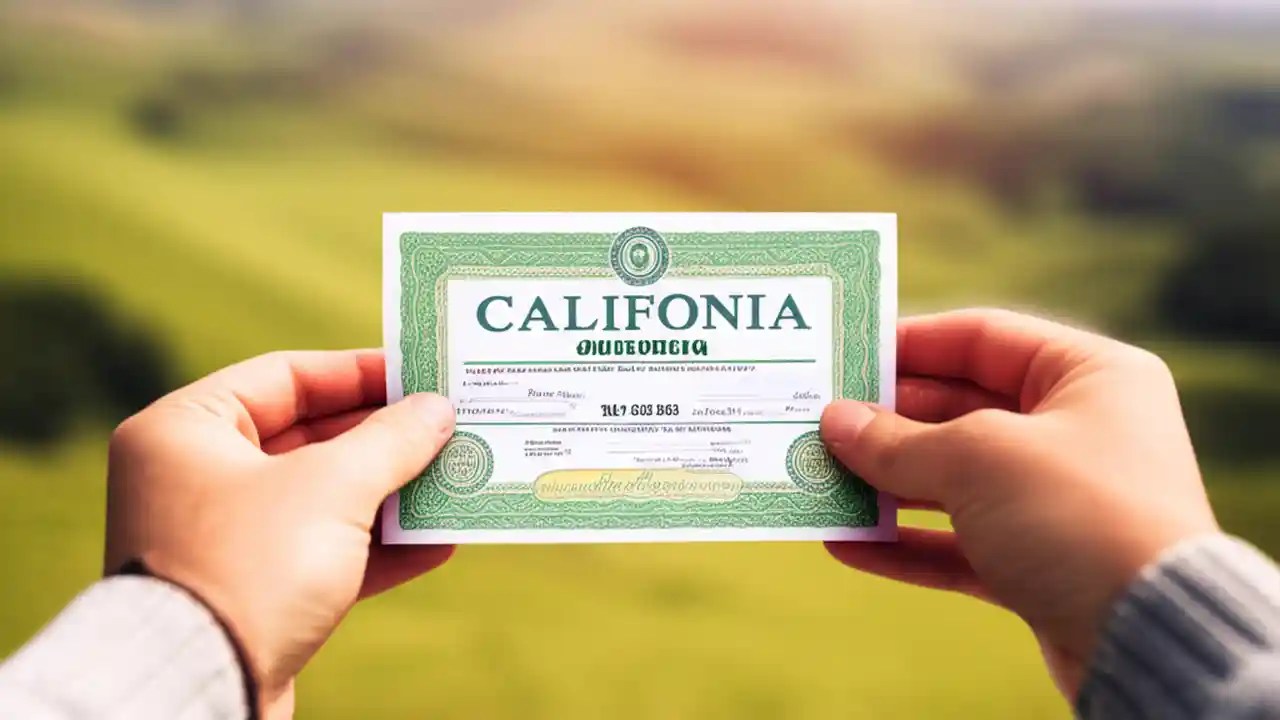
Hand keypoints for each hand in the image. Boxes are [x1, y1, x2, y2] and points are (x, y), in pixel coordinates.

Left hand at [104, 350, 454, 715]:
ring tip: (453, 480)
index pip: (285, 376)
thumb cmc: (253, 566)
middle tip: (448, 426)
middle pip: (308, 437)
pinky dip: (377, 547)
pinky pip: (323, 553)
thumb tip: (436, 410)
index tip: (420, 374)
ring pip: (322, 498)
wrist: (202, 690)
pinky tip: (436, 543)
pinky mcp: (250, 593)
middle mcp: (194, 478)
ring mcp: (222, 539)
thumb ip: (391, 439)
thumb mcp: (334, 486)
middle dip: (385, 437)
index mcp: (185, 429)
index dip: (359, 372)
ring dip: (390, 492)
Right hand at [821, 310, 1217, 696]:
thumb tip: (835, 421)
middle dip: (886, 421)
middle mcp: (1078, 431)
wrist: (1150, 638)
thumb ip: (897, 440)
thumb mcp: (976, 458)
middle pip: (961, 410)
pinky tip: (848, 543)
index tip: (847, 354)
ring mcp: (1059, 502)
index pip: (983, 338)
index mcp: (1089, 376)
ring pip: (954, 480)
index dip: (910, 344)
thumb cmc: (1077, 515)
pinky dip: (906, 542)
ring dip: (886, 483)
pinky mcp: (1042, 564)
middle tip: (817, 421)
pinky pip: (960, 542)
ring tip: (822, 479)